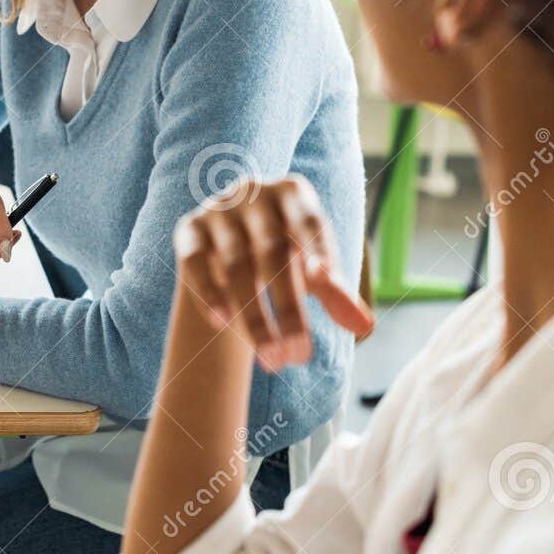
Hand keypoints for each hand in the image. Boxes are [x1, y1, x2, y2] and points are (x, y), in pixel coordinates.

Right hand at [174, 175, 372, 371]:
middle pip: (272, 253)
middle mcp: (254, 194)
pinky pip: (196, 263)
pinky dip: (209, 294)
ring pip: (235, 265)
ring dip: (253, 316)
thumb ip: (335, 294)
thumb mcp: (312, 270)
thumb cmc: (284, 255)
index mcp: (293, 194)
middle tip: (299, 357)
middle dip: (287, 309)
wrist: (230, 243)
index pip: (308, 224)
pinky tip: (223, 325)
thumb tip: (365, 326)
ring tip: (271, 360)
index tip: (322, 281)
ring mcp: (218, 209)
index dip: (316, 250)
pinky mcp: (189, 229)